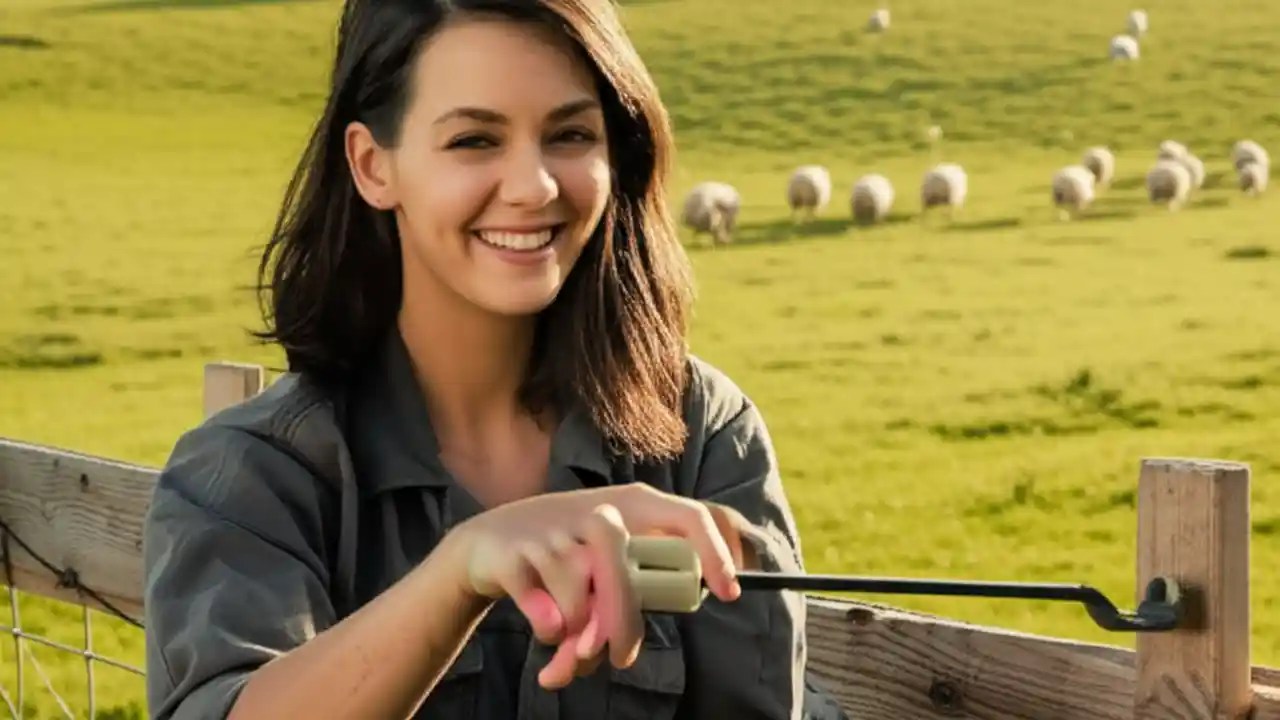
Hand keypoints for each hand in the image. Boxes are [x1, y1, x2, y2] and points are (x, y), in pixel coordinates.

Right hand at [447, 483, 752, 688]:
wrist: (489, 543)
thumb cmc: (567, 558)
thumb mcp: (607, 562)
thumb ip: (633, 597)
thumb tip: (642, 640)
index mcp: (632, 506)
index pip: (688, 515)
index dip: (715, 552)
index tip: (730, 592)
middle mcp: (598, 511)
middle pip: (625, 579)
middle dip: (623, 628)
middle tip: (622, 658)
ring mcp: (554, 530)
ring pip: (581, 605)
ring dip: (577, 636)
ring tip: (567, 634)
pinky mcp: (516, 553)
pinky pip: (545, 616)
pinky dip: (548, 633)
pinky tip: (544, 627)